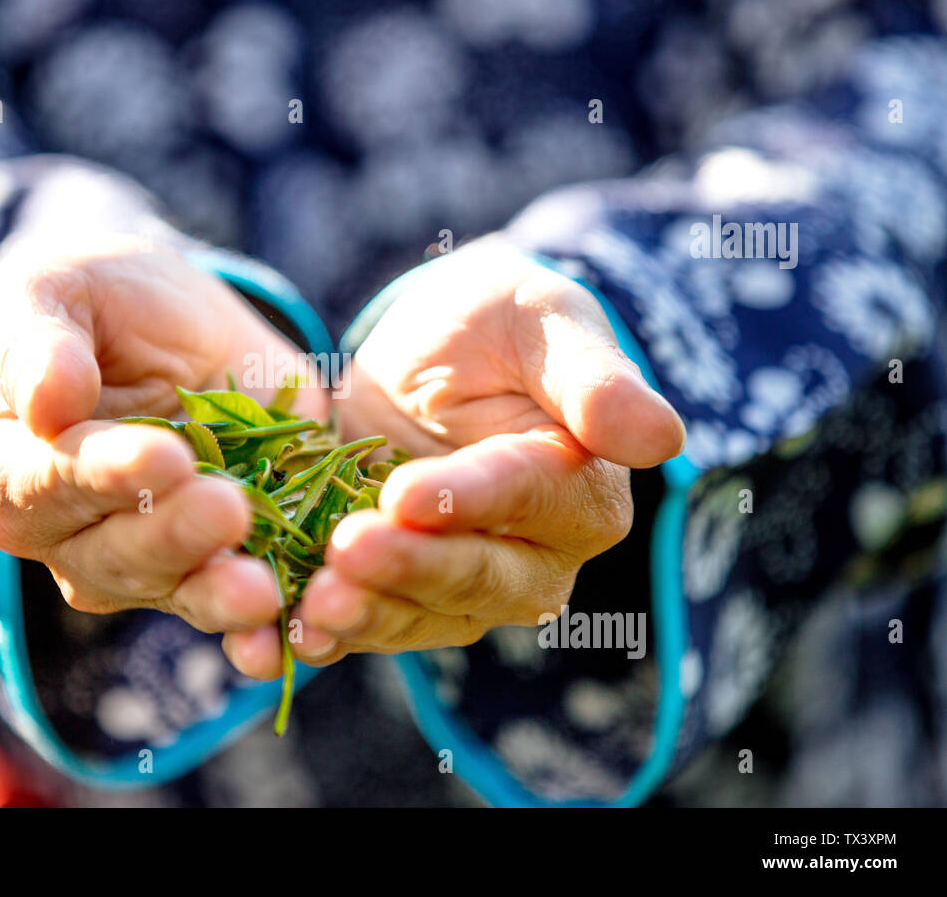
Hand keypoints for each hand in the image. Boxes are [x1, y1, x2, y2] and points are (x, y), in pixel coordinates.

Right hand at [0, 239, 327, 639]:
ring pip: (177, 592)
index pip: (51, 487)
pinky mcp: (221, 566)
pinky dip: (261, 635)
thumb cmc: (108, 302)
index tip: (164, 457)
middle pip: (116, 555)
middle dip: (173, 536)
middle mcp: (77, 538)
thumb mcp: (65, 290)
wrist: (188, 326)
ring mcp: (152, 564)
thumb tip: (45, 400)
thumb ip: (39, 341)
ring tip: (262, 590)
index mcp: (23, 473)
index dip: (106, 476)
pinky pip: (236, 615)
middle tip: (228, 509)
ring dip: (218, 594)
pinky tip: (288, 640)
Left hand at [220, 235, 685, 676]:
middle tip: (345, 553)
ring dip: (367, 613)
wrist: (425, 353)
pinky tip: (288, 634)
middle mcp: (534, 555)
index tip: (407, 494)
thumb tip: (662, 438)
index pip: (527, 497)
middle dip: (410, 568)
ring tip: (312, 605)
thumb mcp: (540, 315)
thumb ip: (592, 374)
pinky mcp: (403, 595)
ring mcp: (466, 586)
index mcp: (580, 487)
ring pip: (422, 615)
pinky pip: (373, 624)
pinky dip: (332, 634)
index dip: (469, 499)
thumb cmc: (496, 320)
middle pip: (477, 575)